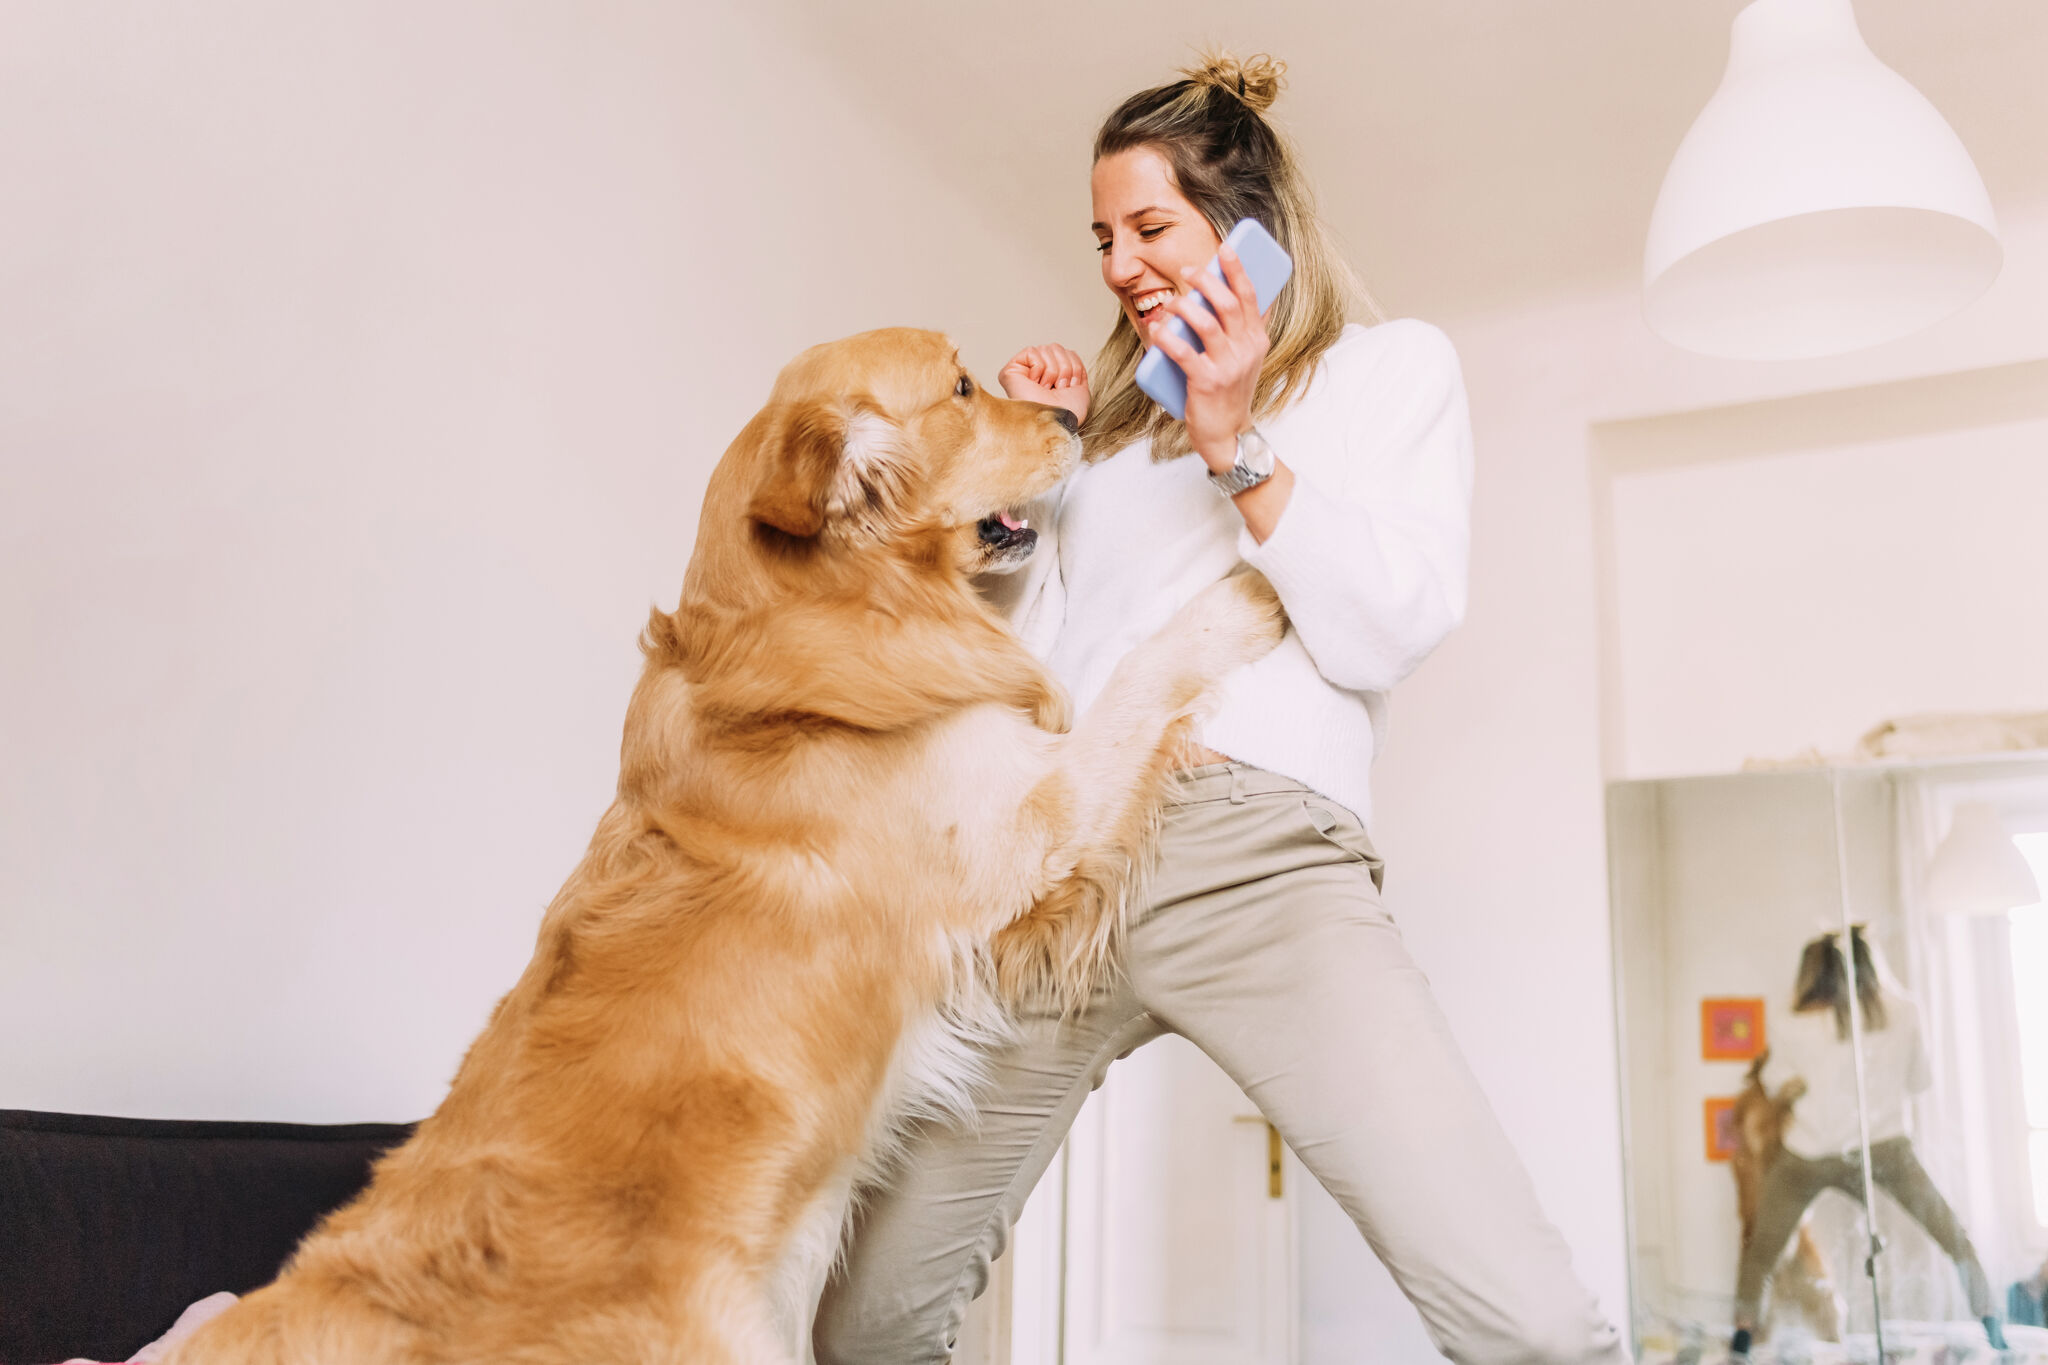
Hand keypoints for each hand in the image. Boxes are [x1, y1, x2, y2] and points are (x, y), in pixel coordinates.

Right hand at [999, 344, 1090, 423]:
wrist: (1057, 421)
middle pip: (1056, 347)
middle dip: (1064, 368)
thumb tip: (1068, 353)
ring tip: (1046, 389)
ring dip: (1053, 372)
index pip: (1067, 352)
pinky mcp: (1011, 370)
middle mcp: (1037, 372)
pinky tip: (1035, 383)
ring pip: (1045, 349)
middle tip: (1057, 389)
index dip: (1074, 367)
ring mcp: (1023, 371)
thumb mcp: (1081, 387)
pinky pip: (1033, 352)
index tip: (1069, 387)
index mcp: (1053, 375)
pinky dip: (1039, 368)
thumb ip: (1076, 366)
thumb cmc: (1068, 412)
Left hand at [1149, 243, 1269, 471]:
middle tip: (1186, 270)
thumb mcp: (1247, 357)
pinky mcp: (1207, 383)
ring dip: (1184, 307)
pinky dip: (1167, 339)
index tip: (1225, 248)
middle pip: (1228, 304)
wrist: (1227, 433)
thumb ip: (1246, 329)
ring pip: (1207, 324)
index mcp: (1257, 339)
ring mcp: (1228, 367)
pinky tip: (1157, 330)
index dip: (1238, 270)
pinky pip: (1184, 353)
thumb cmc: (1230, 391)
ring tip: (1169, 302)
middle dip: (1206, 281)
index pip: (1251, 296)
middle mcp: (1246, 350)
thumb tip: (1242, 294)